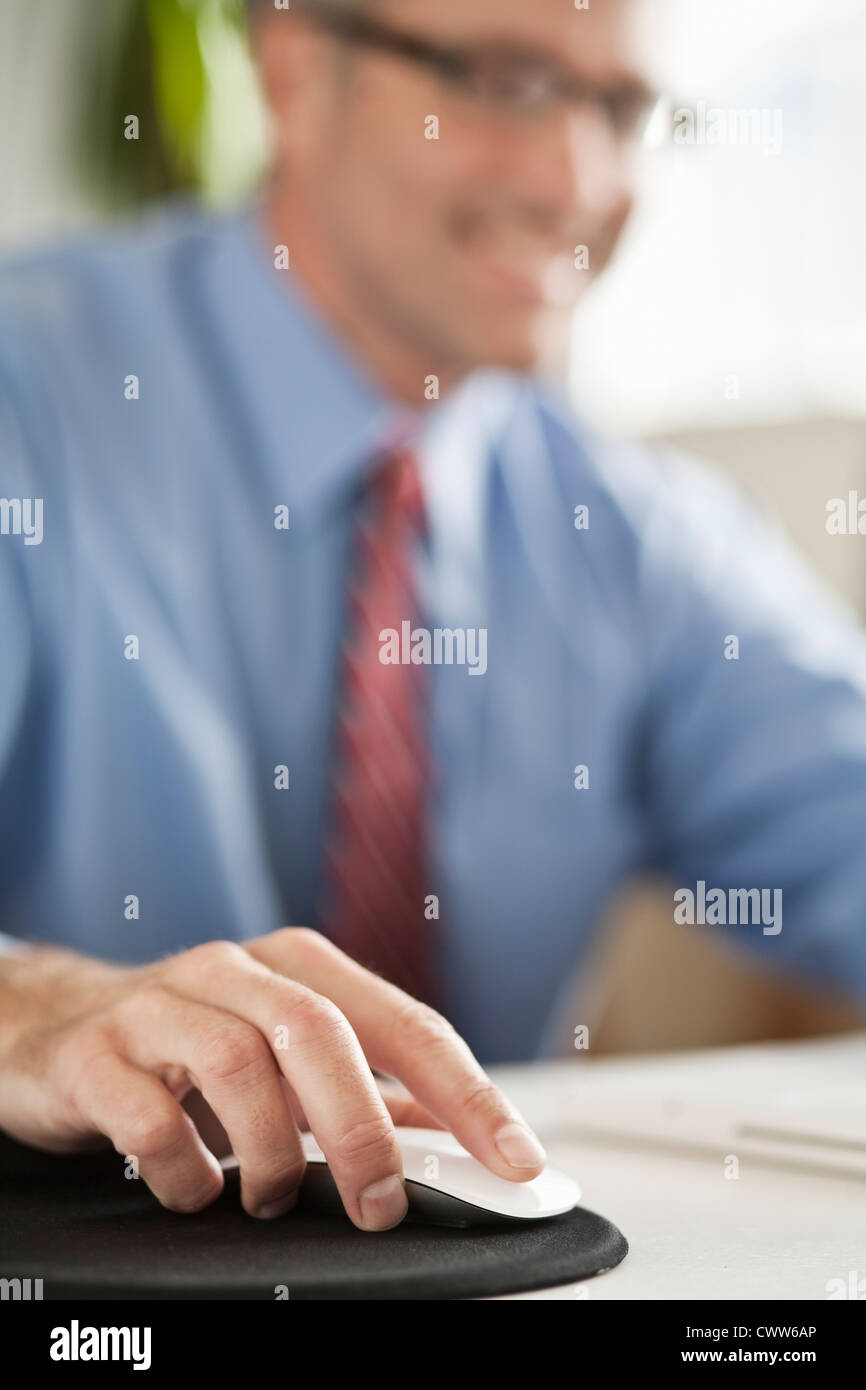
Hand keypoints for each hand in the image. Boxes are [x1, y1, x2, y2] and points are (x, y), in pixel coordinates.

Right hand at [0, 930, 546, 1229]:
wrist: (54, 1028)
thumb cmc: (191, 1047)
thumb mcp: (284, 1058)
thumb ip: (366, 1088)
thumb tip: (460, 1136)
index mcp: (297, 965)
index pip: (404, 1022)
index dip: (469, 1093)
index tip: (518, 1160)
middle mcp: (231, 969)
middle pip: (321, 1032)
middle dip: (364, 1130)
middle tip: (381, 1205)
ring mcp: (158, 1005)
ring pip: (238, 1066)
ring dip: (272, 1154)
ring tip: (272, 1197)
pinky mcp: (94, 1055)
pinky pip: (150, 1116)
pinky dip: (186, 1170)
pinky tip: (195, 1190)